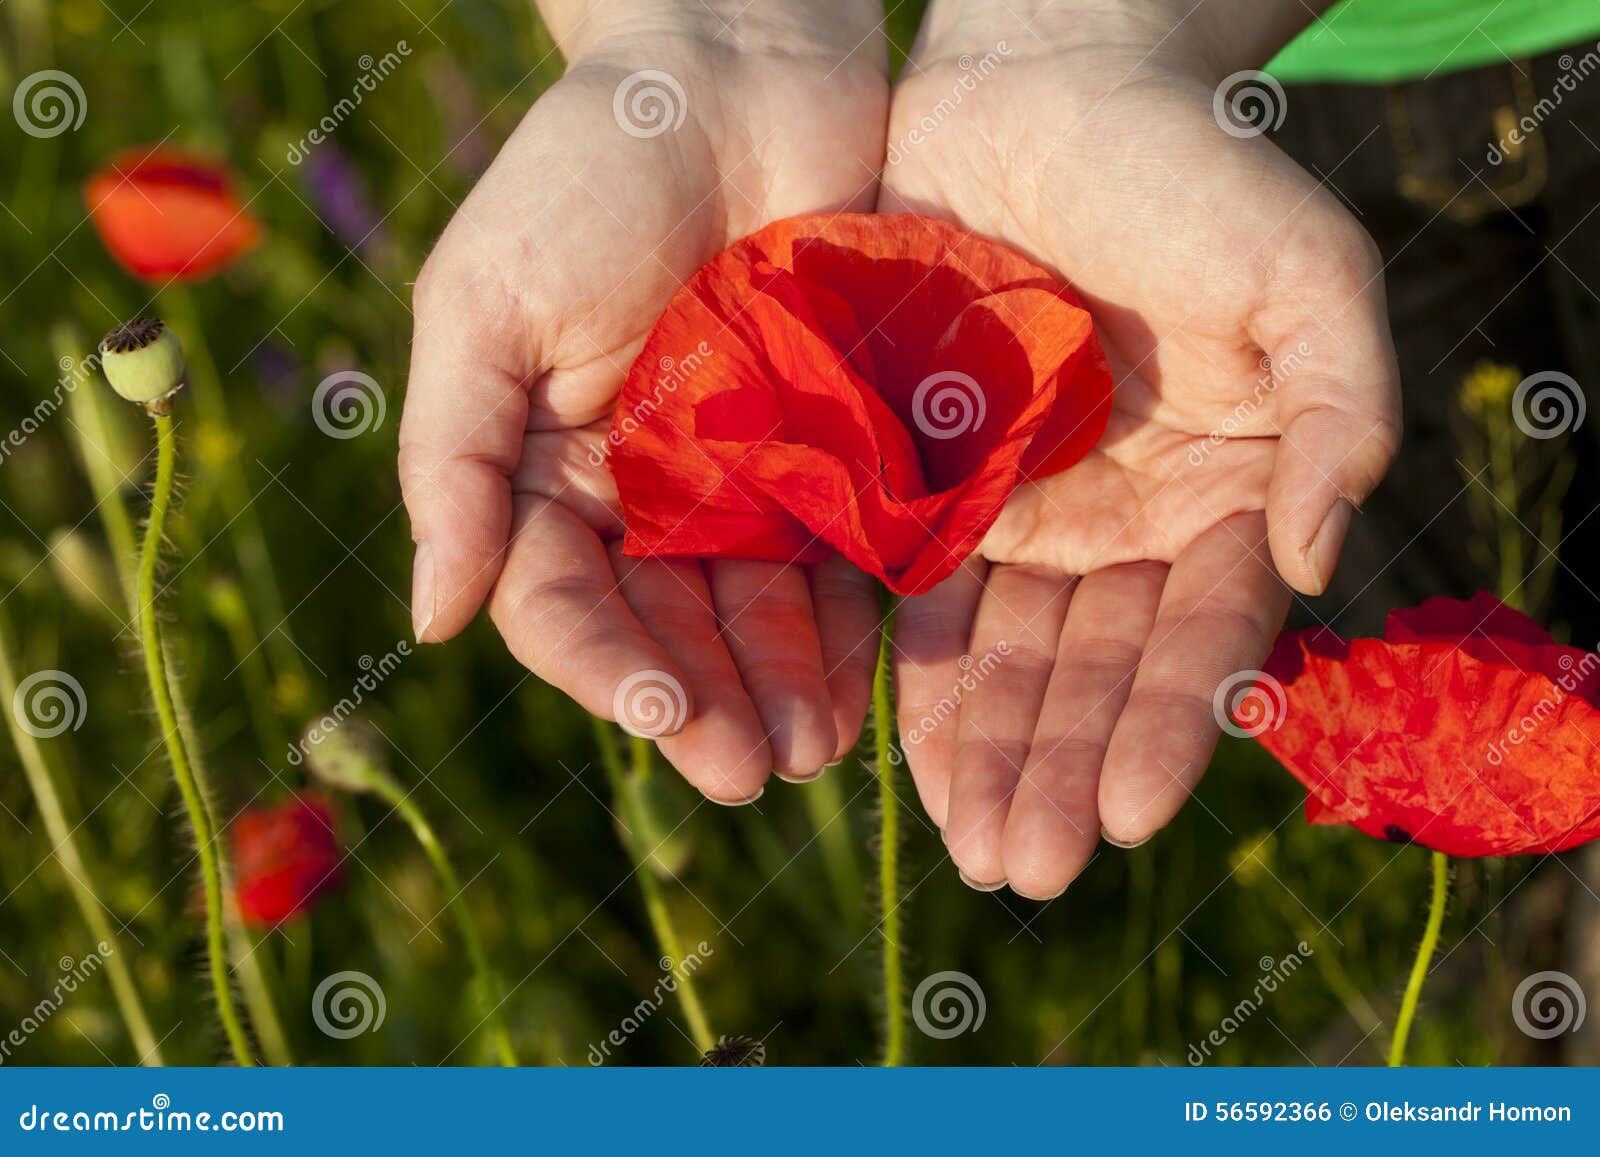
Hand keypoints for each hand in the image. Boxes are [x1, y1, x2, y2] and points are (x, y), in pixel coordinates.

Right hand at [400, 2, 888, 800]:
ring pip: (759, 611)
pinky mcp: (836, 448)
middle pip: (669, 627)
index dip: (606, 668)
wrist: (737, 69)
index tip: (656, 716)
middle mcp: (644, 491)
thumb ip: (453, 463)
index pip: (564, 601)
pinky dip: (852, 620)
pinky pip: (842, 553)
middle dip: (707, 704)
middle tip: (756, 772)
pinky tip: (871, 681)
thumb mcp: (484, 308)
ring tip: (817, 751)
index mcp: (547, 470)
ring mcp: (744, 475)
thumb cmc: (586, 173)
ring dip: (784, 686)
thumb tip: (428, 621)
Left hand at [882, 0, 1400, 895]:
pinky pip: (922, 601)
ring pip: (1010, 660)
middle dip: (1067, 772)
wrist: (1034, 91)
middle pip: (1097, 673)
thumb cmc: (1184, 171)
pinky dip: (917, 685)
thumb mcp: (1304, 274)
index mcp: (1223, 491)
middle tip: (1033, 871)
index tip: (1131, 813)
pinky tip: (908, 769)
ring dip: (994, 759)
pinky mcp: (931, 485)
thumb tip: (1316, 558)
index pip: (1201, 635)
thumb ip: (1336, 414)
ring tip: (979, 851)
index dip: (1167, 725)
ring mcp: (1026, 512)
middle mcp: (1126, 523)